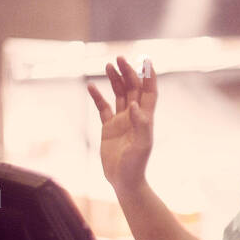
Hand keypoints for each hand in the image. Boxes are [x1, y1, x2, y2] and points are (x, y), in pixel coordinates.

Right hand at [86, 55, 156, 193]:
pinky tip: (91, 86)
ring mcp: (122, 121)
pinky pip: (103, 108)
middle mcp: (135, 117)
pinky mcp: (109, 128)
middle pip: (133, 89)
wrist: (124, 181)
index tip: (146, 60)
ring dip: (115, 79)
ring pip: (119, 94)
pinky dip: (98, 97)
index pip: (149, 92)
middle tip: (119, 58)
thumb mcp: (141, 145)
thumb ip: (141, 124)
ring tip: (108, 65)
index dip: (149, 77)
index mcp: (145, 119)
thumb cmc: (135, 165)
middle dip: (128, 73)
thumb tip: (136, 105)